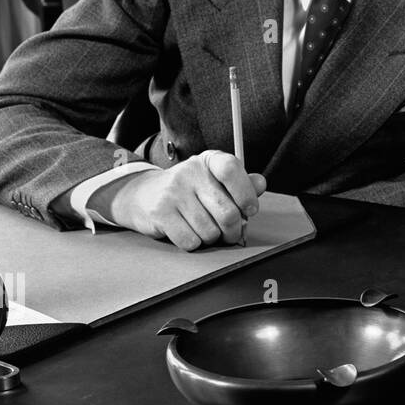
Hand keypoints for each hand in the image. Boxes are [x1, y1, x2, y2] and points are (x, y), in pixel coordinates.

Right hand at [96, 152, 266, 250]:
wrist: (143, 195)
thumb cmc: (189, 190)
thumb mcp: (214, 180)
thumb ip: (240, 183)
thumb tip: (260, 184)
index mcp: (208, 160)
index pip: (231, 169)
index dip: (246, 194)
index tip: (250, 210)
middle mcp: (190, 172)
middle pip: (227, 213)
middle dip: (234, 230)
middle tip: (230, 232)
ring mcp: (173, 192)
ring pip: (210, 231)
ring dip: (213, 239)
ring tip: (206, 230)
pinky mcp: (160, 213)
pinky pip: (191, 241)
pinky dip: (195, 244)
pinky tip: (189, 233)